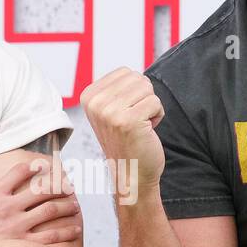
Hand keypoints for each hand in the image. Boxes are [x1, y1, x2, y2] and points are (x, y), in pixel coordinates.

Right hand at [0, 159, 81, 245]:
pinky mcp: (22, 245)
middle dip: (59, 187)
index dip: (34, 166)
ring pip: (50, 210)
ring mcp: (16, 226)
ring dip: (66, 206)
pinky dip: (66, 232)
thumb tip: (7, 192)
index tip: (46, 165)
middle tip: (69, 188)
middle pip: (40, 190)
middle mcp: (7, 207)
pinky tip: (76, 229)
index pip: (18, 172)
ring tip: (75, 206)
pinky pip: (51, 236)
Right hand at [79, 66, 165, 200]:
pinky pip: (156, 102)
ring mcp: (110, 112)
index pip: (125, 72)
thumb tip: (133, 74)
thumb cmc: (127, 141)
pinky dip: (158, 116)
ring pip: (148, 89)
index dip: (133, 92)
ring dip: (151, 107)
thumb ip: (118, 88)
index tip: (124, 113)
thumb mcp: (112, 110)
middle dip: (144, 98)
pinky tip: (146, 131)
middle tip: (134, 121)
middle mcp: (95, 103)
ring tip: (139, 126)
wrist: (130, 174)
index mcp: (88, 96)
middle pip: (137, 78)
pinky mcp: (128, 121)